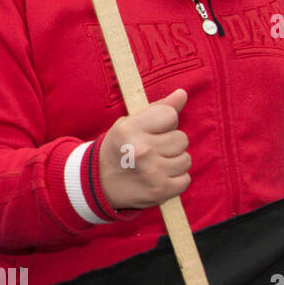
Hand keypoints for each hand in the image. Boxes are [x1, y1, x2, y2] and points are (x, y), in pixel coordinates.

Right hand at [98, 88, 190, 210]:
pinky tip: (159, 178)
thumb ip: (157, 108)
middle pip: (181, 139)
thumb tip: (183, 93)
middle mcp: (141, 150)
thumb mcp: (128, 124)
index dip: (165, 123)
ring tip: (155, 165)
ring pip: (185, 160)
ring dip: (174, 162)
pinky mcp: (160, 190)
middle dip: (170, 144)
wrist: (98, 183)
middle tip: (152, 150)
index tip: (153, 131)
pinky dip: (175, 179)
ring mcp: (152, 172)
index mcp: (130, 129)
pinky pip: (185, 179)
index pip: (170, 115)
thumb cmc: (117, 148)